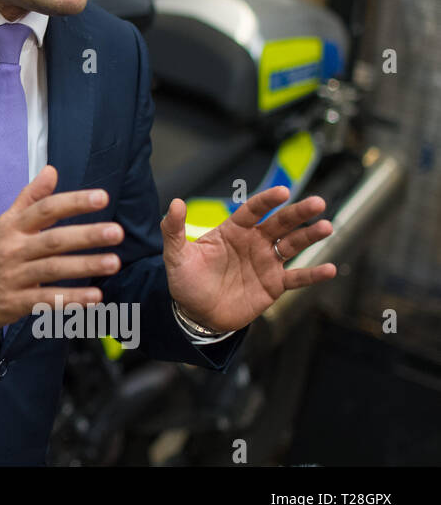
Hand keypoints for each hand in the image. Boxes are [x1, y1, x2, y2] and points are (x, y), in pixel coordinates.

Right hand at [0, 165, 123, 330]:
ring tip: (113, 263)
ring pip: (53, 269)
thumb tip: (52, 171)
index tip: (101, 197)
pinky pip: (46, 300)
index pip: (45, 209)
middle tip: (116, 232)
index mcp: (14, 227)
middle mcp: (14, 249)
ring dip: (84, 266)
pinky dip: (71, 299)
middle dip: (86, 235)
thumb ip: (31, 198)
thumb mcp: (6, 222)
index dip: (73, 202)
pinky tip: (95, 297)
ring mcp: (14, 277)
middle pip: (53, 240)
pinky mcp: (16, 302)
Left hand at [161, 187, 334, 332]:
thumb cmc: (186, 281)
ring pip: (293, 245)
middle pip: (280, 223)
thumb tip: (174, 203)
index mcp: (233, 231)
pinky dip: (313, 274)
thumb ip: (173, 229)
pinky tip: (330, 269)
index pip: (253, 210)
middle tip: (318, 202)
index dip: (267, 201)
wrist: (196, 313)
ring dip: (310, 236)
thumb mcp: (176, 255)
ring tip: (327, 227)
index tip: (283, 192)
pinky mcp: (274, 285)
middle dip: (298, 213)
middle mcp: (254, 243)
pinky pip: (297, 278)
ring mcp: (266, 263)